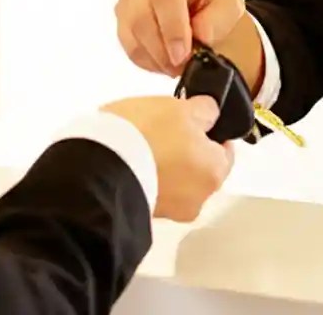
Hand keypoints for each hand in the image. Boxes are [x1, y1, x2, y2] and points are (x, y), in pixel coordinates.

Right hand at [103, 95, 233, 221]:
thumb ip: (204, 110)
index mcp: (215, 173)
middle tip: (163, 128)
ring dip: (163, 165)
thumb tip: (211, 114)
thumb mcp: (180, 108)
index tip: (193, 120)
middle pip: (198, 169)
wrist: (96, 170)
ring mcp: (168, 212)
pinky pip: (150, 189)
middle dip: (185, 150)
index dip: (211, 132)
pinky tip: (129, 158)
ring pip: (174, 181)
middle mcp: (198, 199)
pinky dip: (145, 176)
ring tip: (140, 143)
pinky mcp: (142, 214)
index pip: (225, 151)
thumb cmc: (147, 135)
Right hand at [115, 0, 244, 74]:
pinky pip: (125, 38)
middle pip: (141, 11)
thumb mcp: (230, 2)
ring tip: (175, 66)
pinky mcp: (122, 8)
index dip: (172, 27)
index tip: (182, 54)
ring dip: (152, 55)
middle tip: (180, 66)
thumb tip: (198, 38)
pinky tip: (162, 62)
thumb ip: (217, 19)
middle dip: (161, 47)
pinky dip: (143, 57)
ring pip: (130, 27)